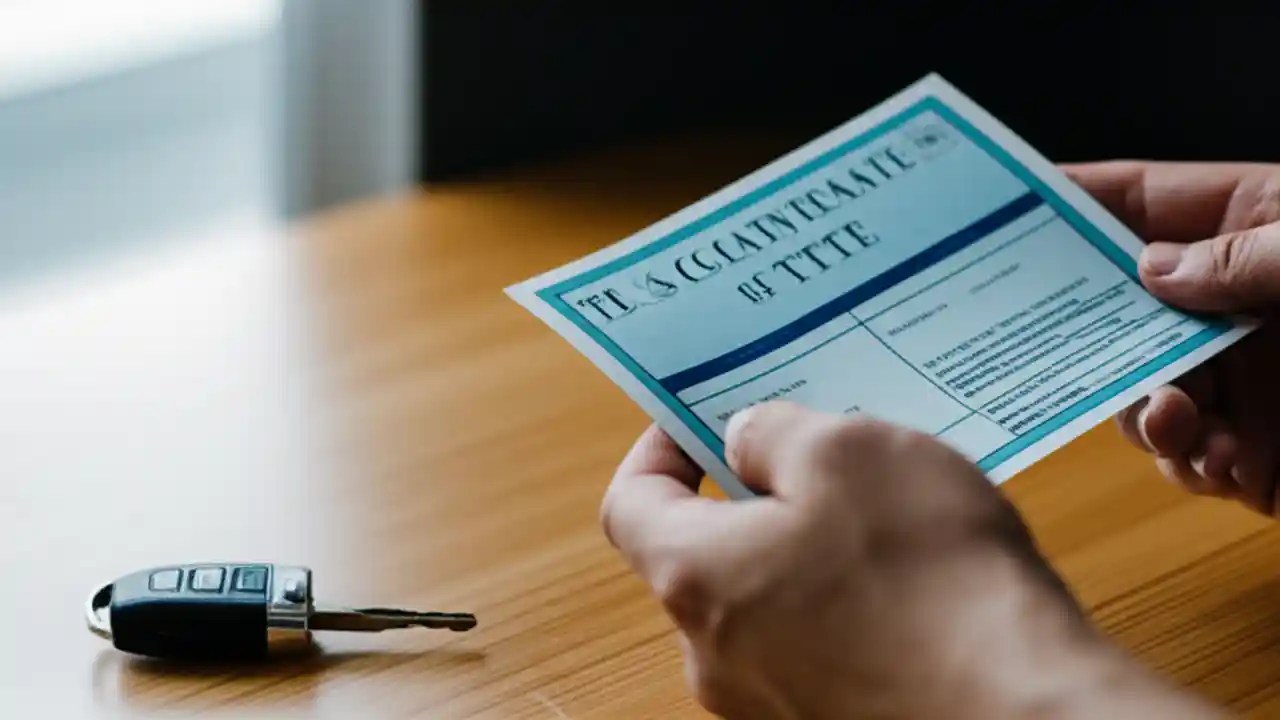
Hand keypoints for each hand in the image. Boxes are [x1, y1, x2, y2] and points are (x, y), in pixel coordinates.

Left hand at [601, 402, 1220, 718]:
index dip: (657, 451)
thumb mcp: (849, 452)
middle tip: (812, 452)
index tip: (696, 421)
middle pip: (702, 553)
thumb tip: (745, 442)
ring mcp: (769, 699)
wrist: (1026, 712)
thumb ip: (772, 433)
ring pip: (764, 598)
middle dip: (748, 494)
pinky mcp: (827, 719)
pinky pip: (813, 641)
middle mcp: (715, 653)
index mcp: (696, 577)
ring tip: (879, 511)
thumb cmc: (933, 578)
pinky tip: (907, 576)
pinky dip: (840, 600)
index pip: (630, 504)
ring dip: (803, 548)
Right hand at [1066, 162, 1279, 513]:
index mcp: (1256, 226)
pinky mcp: (1264, 449)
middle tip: (1043, 336)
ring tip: (1170, 416)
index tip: (1003, 209)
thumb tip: (1147, 271)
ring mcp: (1247, 376)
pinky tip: (1221, 458)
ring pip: (1141, 389)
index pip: (1141, 201)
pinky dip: (1191, 461)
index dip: (1070, 200)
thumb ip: (1238, 258)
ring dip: (1141, 409)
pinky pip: (1191, 456)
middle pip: (1120, 305)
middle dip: (1084, 327)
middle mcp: (1238, 301)